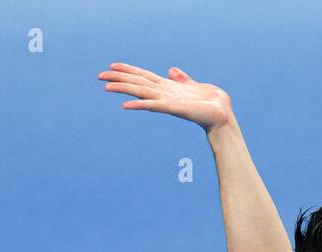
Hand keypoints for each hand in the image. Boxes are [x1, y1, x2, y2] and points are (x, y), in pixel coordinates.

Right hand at [98, 62, 233, 130]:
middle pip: (137, 84)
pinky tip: (126, 105)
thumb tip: (171, 70)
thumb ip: (181, 79)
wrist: (222, 115)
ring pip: (141, 93)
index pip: (144, 76)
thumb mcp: (194, 85)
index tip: (112, 66)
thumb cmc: (210, 102)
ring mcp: (168, 102)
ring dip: (124, 89)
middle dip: (119, 80)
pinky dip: (141, 105)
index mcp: (168, 88)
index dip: (129, 70)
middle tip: (99, 76)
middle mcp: (164, 94)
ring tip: (107, 86)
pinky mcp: (174, 108)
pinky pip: (154, 106)